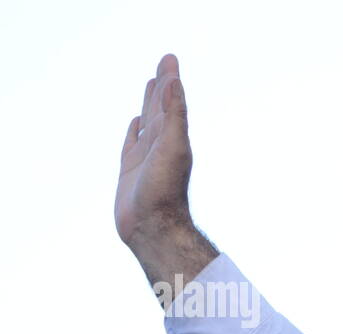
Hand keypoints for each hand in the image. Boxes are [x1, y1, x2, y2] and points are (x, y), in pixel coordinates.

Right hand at [116, 54, 192, 248]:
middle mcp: (162, 144)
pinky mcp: (130, 169)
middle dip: (163, 85)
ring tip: (151, 86)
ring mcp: (146, 156)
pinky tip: (136, 124)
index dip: (170, 80)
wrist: (153, 227)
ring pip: (147, 122)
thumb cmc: (164, 191)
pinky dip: (134, 131)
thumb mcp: (173, 147)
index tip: (170, 60)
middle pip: (161, 107)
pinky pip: (132, 143)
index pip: (172, 101)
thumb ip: (174, 116)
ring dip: (149, 104)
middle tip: (165, 65)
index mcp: (174, 137)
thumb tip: (174, 82)